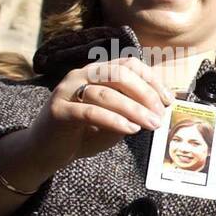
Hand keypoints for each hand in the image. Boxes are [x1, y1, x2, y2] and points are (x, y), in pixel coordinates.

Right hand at [23, 56, 173, 174]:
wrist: (47, 151)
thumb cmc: (85, 132)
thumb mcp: (116, 120)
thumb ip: (132, 111)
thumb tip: (161, 108)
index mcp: (97, 72)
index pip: (128, 64)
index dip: (152, 80)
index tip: (168, 100)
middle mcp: (81, 75)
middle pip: (119, 74)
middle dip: (145, 93)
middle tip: (160, 114)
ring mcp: (67, 91)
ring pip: (106, 93)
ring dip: (134, 109)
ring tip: (152, 124)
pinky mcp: (58, 111)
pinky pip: (89, 111)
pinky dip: (113, 120)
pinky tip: (131, 129)